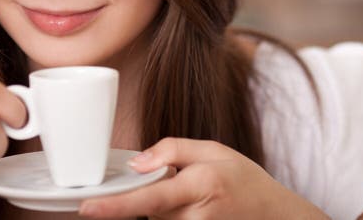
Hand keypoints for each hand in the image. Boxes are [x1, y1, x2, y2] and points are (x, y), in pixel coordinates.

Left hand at [78, 137, 328, 219]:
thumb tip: (136, 163)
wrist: (276, 216)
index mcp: (203, 184)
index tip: (87, 208)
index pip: (150, 199)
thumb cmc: (245, 181)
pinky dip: (168, 217)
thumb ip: (174, 149)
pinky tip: (192, 210)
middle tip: (178, 188)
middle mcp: (198, 216)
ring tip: (193, 202)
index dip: (115, 207)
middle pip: (148, 212)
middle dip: (149, 198)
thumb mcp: (215, 150)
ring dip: (161, 211)